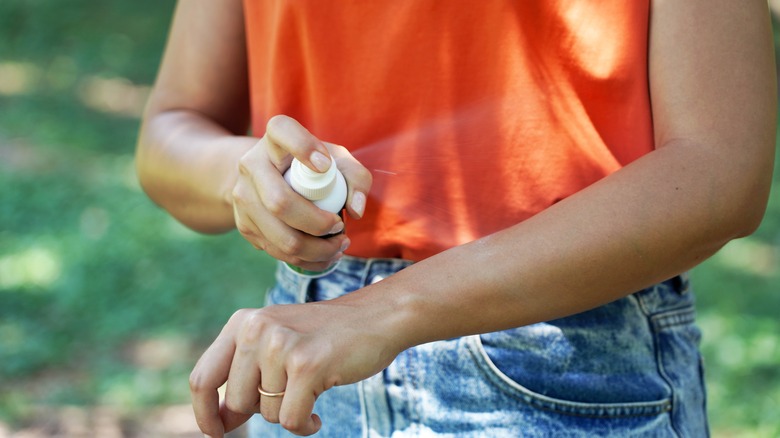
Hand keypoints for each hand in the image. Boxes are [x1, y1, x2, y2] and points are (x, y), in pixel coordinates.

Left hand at [189, 297, 401, 435]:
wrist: (376, 317)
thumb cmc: (324, 337)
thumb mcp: (275, 343)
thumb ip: (243, 375)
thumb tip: (217, 422)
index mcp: (242, 322)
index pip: (202, 379)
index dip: (205, 413)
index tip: (216, 432)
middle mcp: (256, 329)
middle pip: (235, 402)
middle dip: (260, 411)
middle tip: (288, 395)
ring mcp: (281, 345)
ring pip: (266, 413)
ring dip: (289, 412)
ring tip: (310, 390)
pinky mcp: (308, 365)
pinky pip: (290, 420)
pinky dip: (305, 425)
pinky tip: (318, 412)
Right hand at [232, 115, 371, 270]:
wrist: (268, 179)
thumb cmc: (312, 167)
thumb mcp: (336, 161)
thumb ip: (356, 177)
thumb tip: (355, 210)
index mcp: (274, 139)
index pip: (282, 131)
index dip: (303, 147)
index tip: (325, 165)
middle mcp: (251, 165)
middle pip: (280, 203)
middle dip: (318, 223)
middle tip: (340, 226)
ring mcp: (243, 197)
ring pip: (280, 236)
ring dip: (317, 250)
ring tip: (339, 246)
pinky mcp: (244, 225)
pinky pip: (276, 251)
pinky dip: (307, 260)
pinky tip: (325, 255)